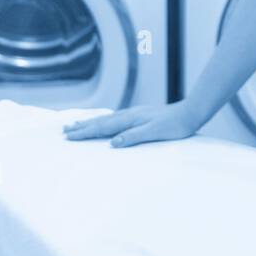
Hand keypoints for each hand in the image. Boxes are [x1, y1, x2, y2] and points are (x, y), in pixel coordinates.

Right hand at [62, 100, 204, 147]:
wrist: (190, 113)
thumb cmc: (175, 125)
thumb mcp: (155, 133)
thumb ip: (133, 137)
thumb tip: (113, 143)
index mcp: (130, 120)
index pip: (102, 128)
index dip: (85, 133)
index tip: (69, 136)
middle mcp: (130, 115)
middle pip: (101, 122)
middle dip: (82, 127)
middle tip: (64, 131)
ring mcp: (134, 114)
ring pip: (107, 119)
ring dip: (91, 122)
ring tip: (76, 124)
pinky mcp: (140, 116)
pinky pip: (115, 118)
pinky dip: (104, 121)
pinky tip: (104, 122)